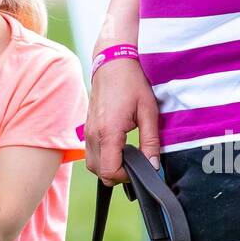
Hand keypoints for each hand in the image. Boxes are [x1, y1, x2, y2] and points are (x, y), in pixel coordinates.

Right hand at [84, 56, 161, 184]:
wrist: (112, 64)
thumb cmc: (131, 84)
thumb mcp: (148, 112)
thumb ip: (150, 142)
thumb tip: (152, 166)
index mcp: (108, 133)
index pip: (110, 171)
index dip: (126, 176)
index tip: (139, 167)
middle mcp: (93, 135)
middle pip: (100, 173)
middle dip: (118, 174)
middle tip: (135, 162)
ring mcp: (87, 133)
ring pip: (93, 165)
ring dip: (108, 166)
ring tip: (127, 154)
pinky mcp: (87, 130)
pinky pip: (91, 154)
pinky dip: (103, 157)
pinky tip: (117, 146)